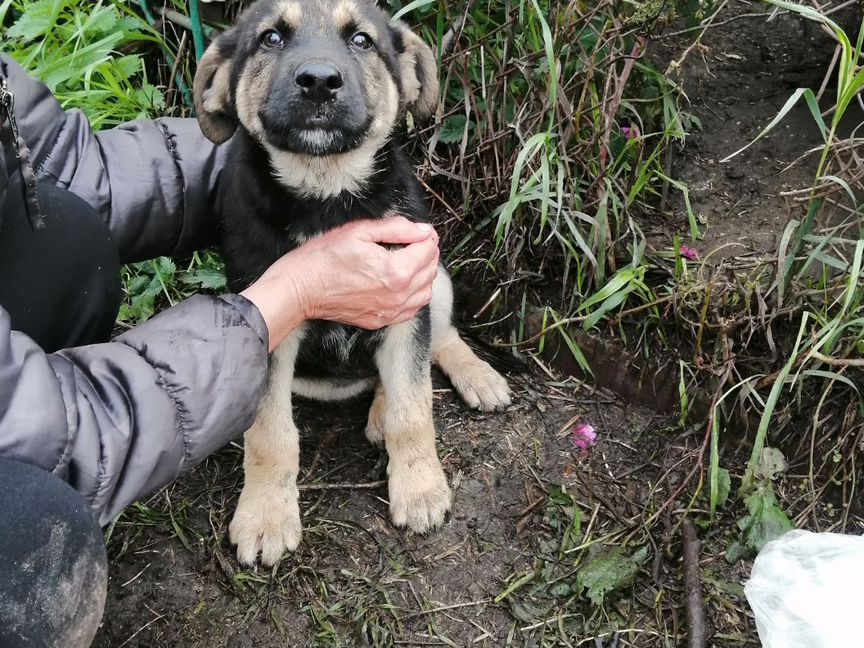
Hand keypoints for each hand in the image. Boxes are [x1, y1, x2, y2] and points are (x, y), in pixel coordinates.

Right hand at [241, 217, 438, 350]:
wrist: (300, 289)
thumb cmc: (324, 258)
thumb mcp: (359, 231)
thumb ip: (396, 229)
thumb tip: (422, 230)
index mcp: (396, 271)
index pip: (428, 250)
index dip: (425, 235)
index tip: (417, 230)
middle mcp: (398, 295)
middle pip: (430, 271)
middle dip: (426, 253)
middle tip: (412, 242)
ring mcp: (390, 312)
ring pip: (425, 293)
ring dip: (423, 276)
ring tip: (408, 262)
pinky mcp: (380, 321)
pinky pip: (411, 310)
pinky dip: (414, 296)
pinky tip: (401, 285)